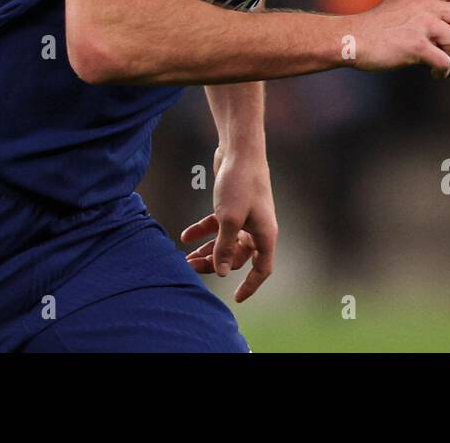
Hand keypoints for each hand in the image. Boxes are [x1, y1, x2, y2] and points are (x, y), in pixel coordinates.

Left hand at [180, 146, 276, 302]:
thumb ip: (224, 248)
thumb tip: (220, 272)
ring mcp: (245, 217)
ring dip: (207, 251)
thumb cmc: (239, 183)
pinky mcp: (233, 206)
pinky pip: (218, 226)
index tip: (236, 299)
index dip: (250, 285)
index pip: (262, 269)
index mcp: (265, 235)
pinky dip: (203, 231)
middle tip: (190, 268)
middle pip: (237, 257)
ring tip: (184, 258)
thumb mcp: (228, 219)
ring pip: (226, 243)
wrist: (239, 149)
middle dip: (215, 265)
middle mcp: (257, 228)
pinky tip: (185, 235)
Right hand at [349, 0, 449, 78]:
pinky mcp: (417, 46)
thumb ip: (427, 6)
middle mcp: (427, 5)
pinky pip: (445, 62)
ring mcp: (423, 24)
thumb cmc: (375, 26)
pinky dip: (441, 72)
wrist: (353, 37)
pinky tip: (432, 74)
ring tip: (433, 58)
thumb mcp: (403, 4)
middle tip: (442, 45)